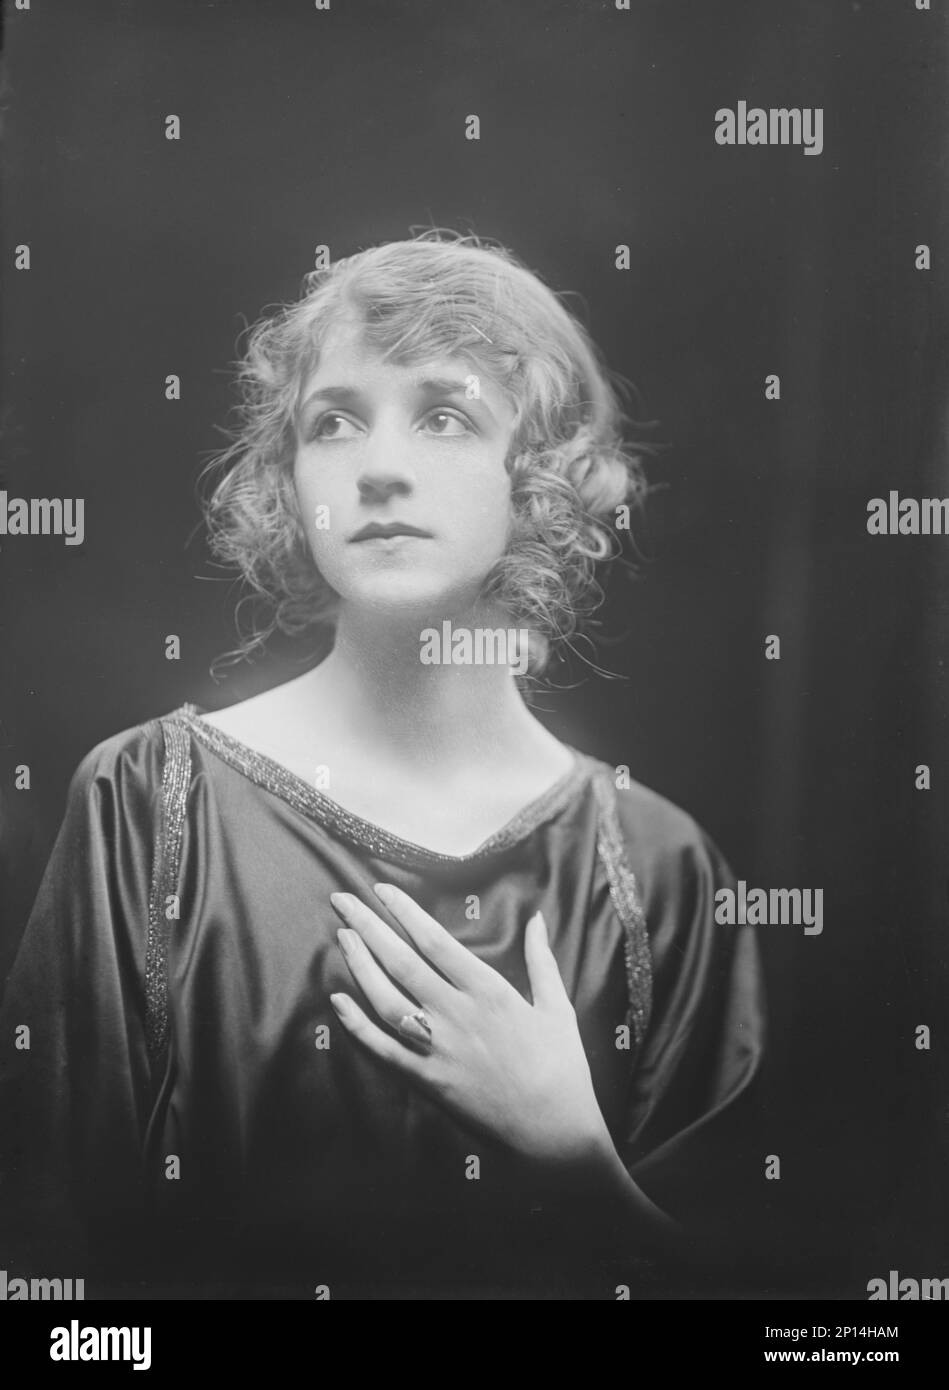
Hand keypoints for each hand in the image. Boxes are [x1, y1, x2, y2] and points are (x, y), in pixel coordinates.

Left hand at [327, 883, 615, 1167]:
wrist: (555, 1133)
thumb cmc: (562, 1068)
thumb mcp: (557, 1006)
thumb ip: (541, 959)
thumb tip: (536, 918)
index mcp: (489, 991)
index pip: (435, 940)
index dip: (404, 912)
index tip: (381, 889)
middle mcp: (457, 1014)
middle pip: (402, 961)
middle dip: (368, 926)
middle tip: (341, 899)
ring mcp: (438, 1049)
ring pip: (386, 1000)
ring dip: (360, 966)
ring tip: (343, 937)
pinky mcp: (428, 1082)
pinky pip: (383, 1051)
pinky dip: (357, 1026)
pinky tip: (338, 1002)